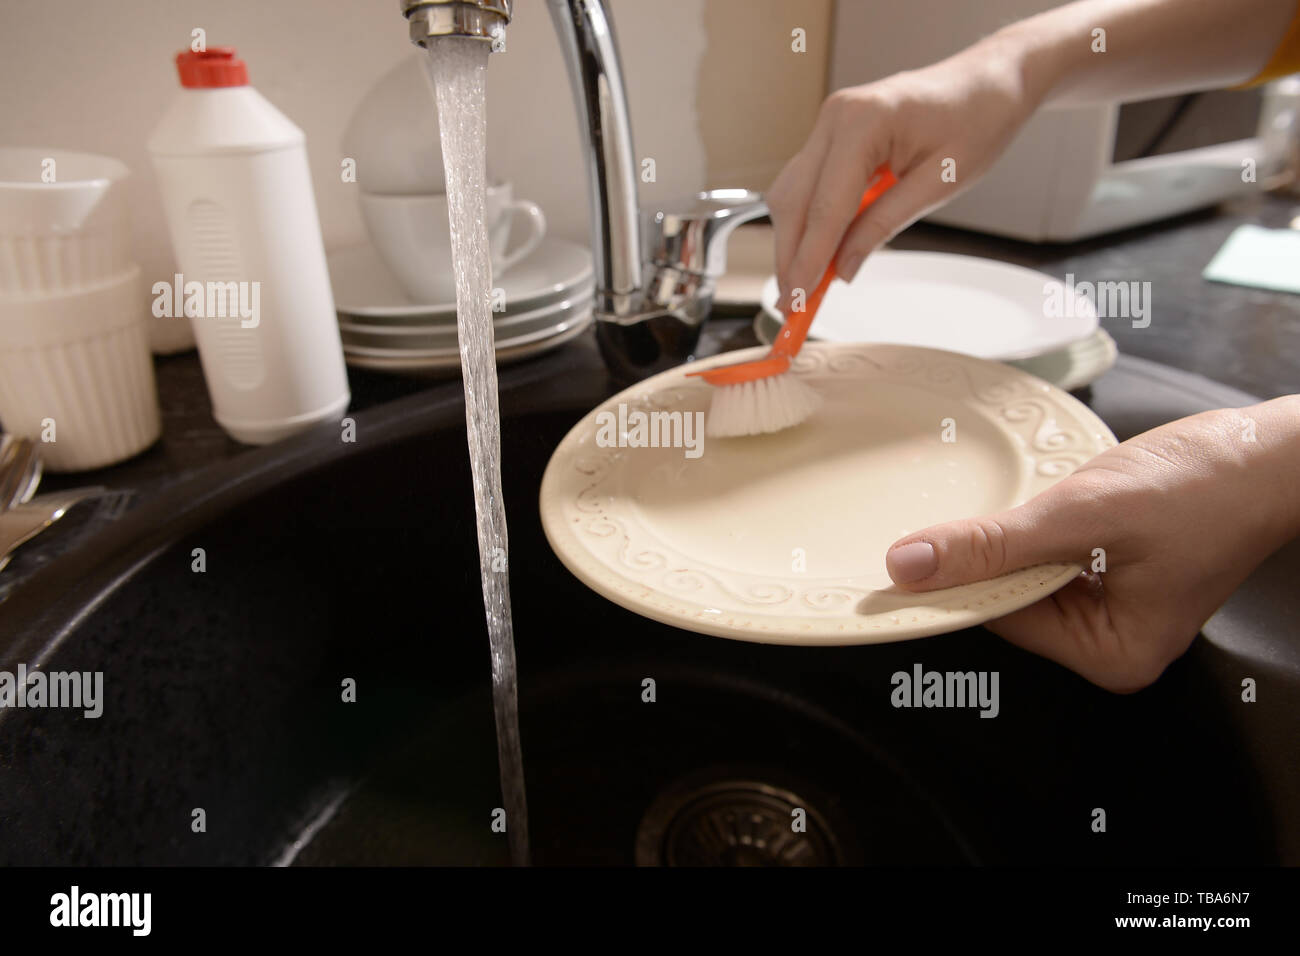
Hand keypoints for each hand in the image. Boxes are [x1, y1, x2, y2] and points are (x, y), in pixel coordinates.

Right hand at [766, 34, 1039, 307]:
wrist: (988, 82)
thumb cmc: (976, 121)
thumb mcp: (939, 184)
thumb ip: (883, 224)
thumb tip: (842, 268)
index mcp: (864, 122)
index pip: (824, 207)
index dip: (808, 259)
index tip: (797, 301)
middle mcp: (836, 117)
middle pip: (793, 202)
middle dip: (789, 256)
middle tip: (791, 305)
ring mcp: (830, 123)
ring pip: (791, 194)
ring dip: (794, 242)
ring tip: (804, 287)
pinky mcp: (832, 135)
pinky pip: (807, 185)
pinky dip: (808, 222)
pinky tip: (818, 254)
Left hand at [884, 400, 1299, 691]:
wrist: (1270, 453)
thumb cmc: (1203, 488)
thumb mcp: (1083, 515)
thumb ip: (992, 545)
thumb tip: (910, 568)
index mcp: (1110, 656)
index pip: (1000, 620)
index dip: (955, 583)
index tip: (899, 556)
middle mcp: (1109, 645)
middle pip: (1010, 601)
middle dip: (992, 555)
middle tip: (980, 506)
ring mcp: (1111, 610)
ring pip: (1025, 574)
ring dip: (1017, 535)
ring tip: (1044, 497)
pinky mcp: (1110, 575)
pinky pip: (1050, 557)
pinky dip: (1040, 528)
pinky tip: (1052, 499)